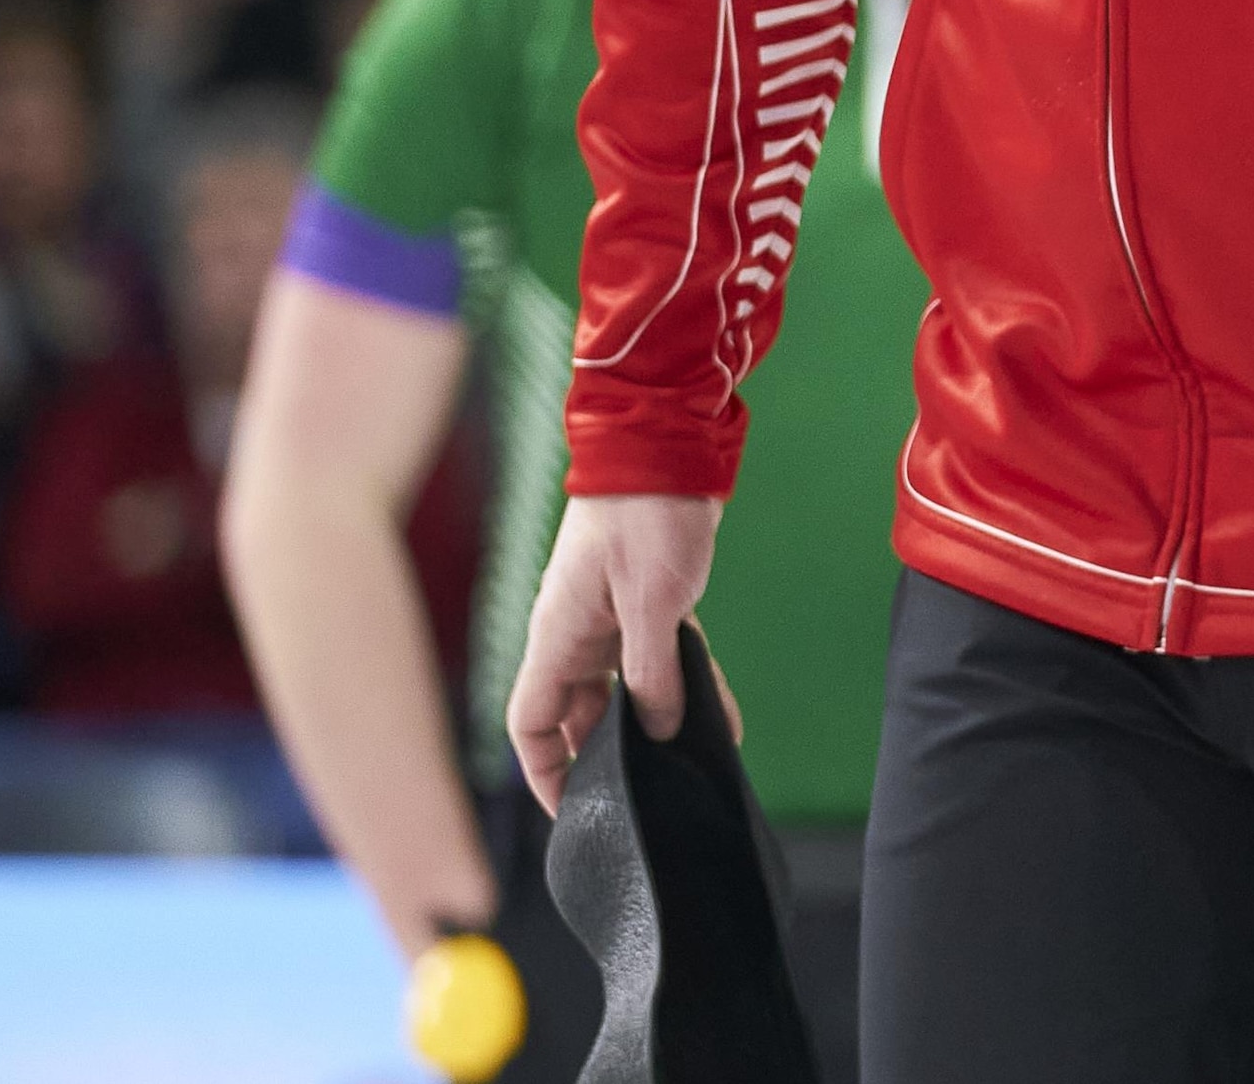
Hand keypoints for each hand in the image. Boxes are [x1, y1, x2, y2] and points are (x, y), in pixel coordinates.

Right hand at [506, 493, 724, 811]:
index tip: (575, 811)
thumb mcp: (653, 601)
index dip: (545, 772)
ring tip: (692, 767)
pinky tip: (722, 720)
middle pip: (578, 715)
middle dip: (609, 757)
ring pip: (624, 691)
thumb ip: (651, 671)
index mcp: (557, 636)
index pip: (531, 724)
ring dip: (654, 726)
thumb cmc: (646, 514)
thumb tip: (657, 730)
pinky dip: (685, 688)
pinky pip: (660, 661)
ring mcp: (609, 618)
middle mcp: (576, 633)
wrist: (667, 443)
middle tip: (650, 796)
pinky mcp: (645, 603)